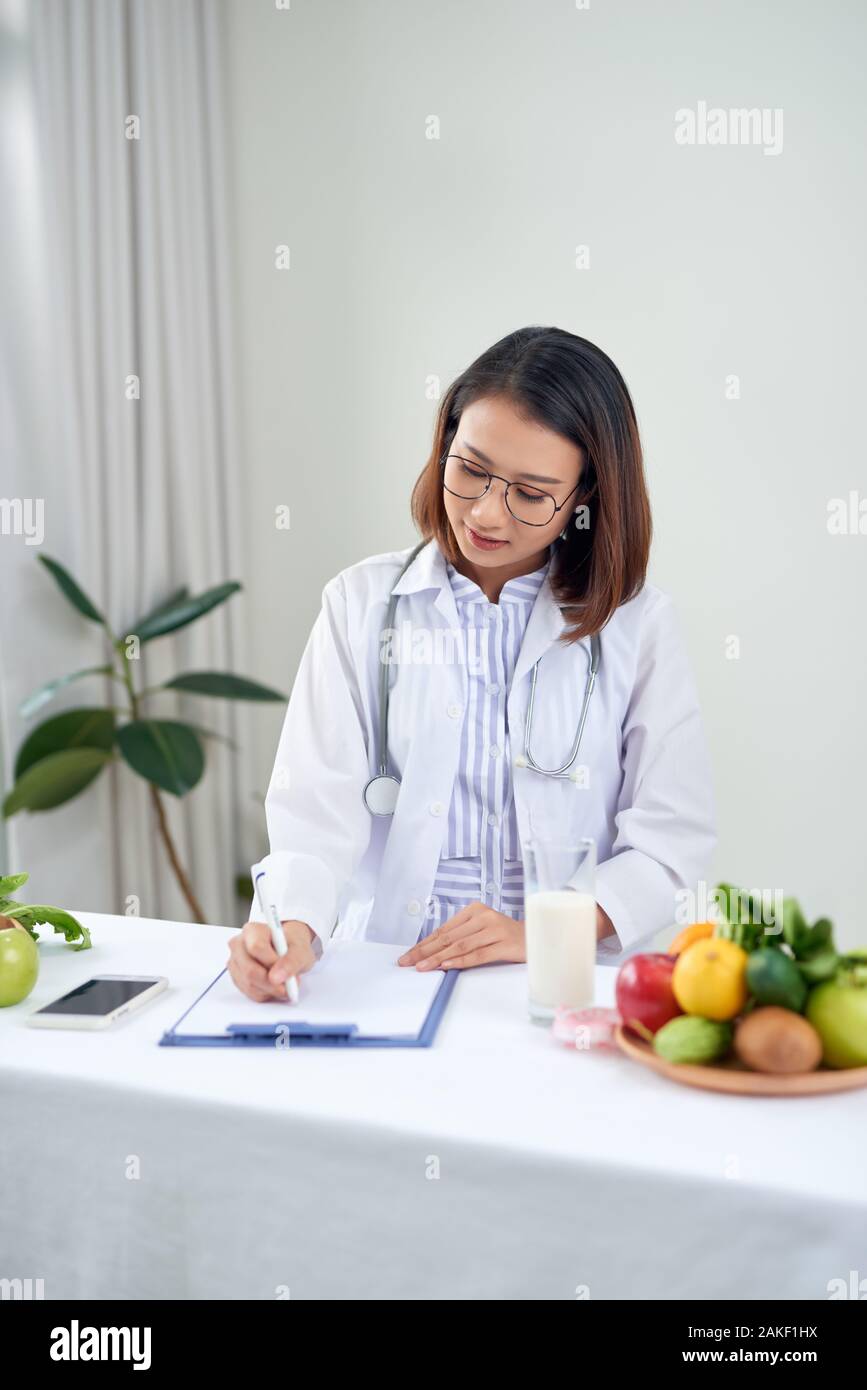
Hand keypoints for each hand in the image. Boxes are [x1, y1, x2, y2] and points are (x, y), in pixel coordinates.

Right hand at [227, 919, 317, 1001]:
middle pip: (250, 970)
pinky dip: (266, 993)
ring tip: (284, 982)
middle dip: (272, 982)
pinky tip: (274, 985)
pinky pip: (250, 993)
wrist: (288, 950)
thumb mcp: (300, 950)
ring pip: (250, 984)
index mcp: (252, 930)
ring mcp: (235, 963)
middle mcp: (238, 945)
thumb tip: (276, 977)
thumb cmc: (292, 946)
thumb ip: (291, 961)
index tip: (286, 971)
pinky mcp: (236, 978)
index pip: (256, 948)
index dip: (272, 963)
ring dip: (271, 989)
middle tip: (289, 984)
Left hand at [397, 902, 525, 971]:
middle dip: (424, 951)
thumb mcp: (481, 929)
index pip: (443, 929)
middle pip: (448, 937)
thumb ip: (460, 936)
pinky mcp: (504, 944)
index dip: (424, 943)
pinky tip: (446, 966)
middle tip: (407, 962)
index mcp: (474, 910)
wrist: (537, 937)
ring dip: (438, 958)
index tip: (408, 955)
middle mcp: (483, 917)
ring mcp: (495, 930)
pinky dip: (460, 961)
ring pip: (460, 946)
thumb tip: (430, 952)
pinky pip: (477, 954)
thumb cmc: (504, 936)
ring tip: (422, 967)